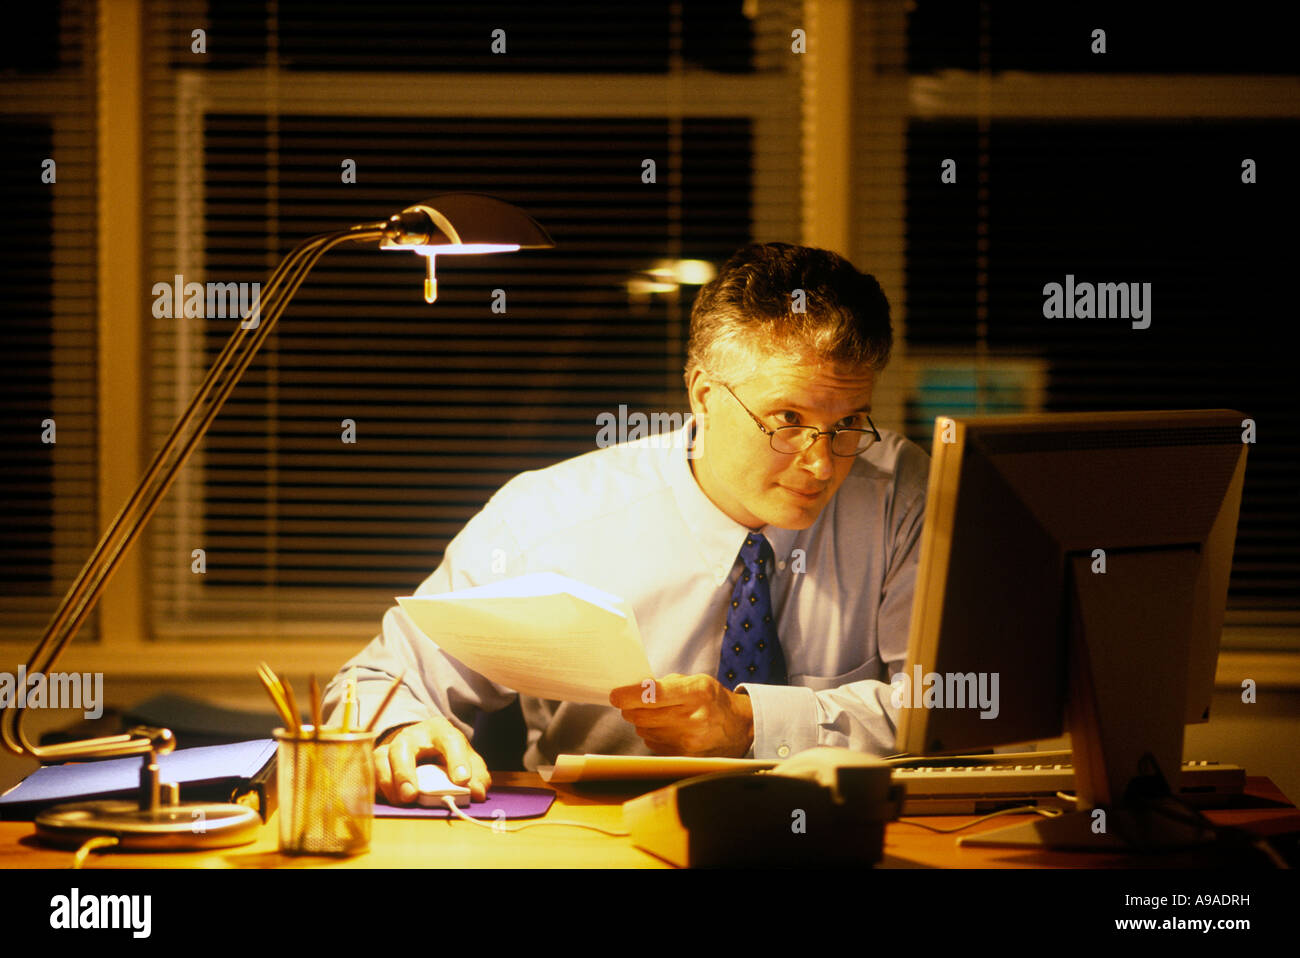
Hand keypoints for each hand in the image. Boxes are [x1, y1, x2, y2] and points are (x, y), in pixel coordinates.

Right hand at [373, 717, 491, 803]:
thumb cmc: (445, 752)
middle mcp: (412, 735)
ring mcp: (391, 746)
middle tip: (411, 795)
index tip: (463, 781)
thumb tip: (478, 793)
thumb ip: (476, 774)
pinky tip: (387, 799)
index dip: (457, 760)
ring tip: (401, 800)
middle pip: (403, 747)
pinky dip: (376, 786)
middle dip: (405, 772)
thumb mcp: (465, 758)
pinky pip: (370, 771)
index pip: (449, 740)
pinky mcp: (378, 760)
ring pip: (382, 758)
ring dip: (388, 781)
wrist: (422, 742)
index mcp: (440, 731)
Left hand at [609, 673, 753, 757]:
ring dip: (641, 722)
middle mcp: (693, 718)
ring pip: (645, 731)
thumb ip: (664, 684)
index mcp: (696, 693)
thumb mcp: (695, 682)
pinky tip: (664, 728)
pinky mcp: (684, 756)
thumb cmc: (713, 699)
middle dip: (630, 708)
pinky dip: (652, 735)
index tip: (615, 696)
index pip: (654, 694)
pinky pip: (653, 744)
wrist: (739, 727)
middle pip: (643, 715)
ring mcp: (689, 741)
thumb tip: (632, 691)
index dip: (629, 695)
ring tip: (655, 714)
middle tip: (629, 703)